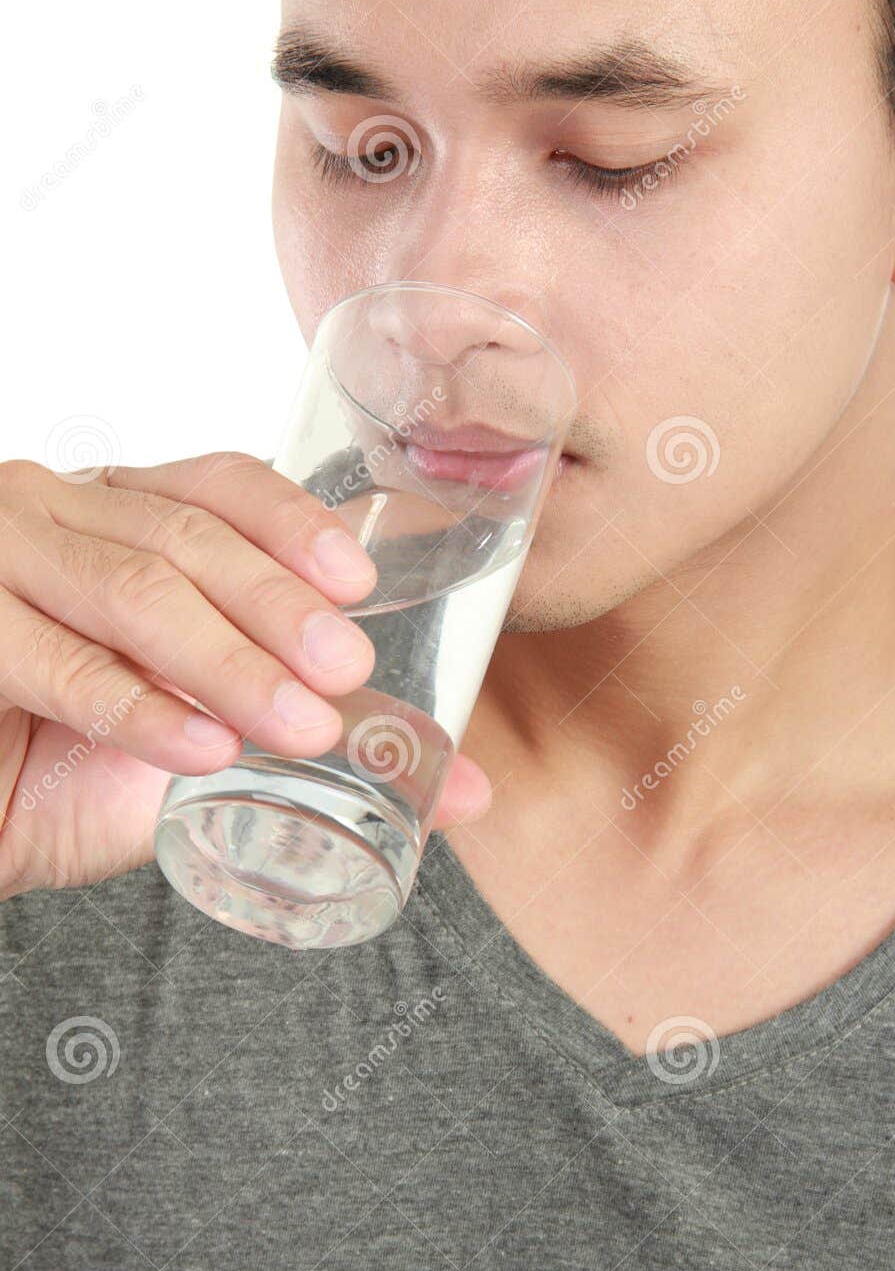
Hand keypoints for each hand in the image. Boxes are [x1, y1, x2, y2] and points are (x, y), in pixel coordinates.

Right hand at [0, 452, 490, 898]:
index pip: (218, 484)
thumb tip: (462, 786)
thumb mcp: (197, 749)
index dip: (293, 525)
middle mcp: (56, 511)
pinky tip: (204, 749)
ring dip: (229, 662)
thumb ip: (305, 751)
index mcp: (119, 513)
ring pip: (133, 588)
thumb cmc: (59, 771)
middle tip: (350, 673)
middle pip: (187, 536)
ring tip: (302, 726)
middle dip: (280, 607)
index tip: (361, 587)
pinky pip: (56, 661)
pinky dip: (138, 709)